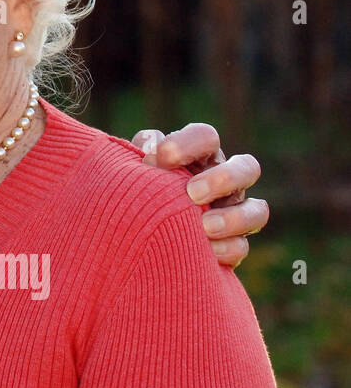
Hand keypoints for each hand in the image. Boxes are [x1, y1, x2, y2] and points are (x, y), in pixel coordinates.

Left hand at [131, 123, 267, 267]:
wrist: (131, 233)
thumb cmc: (136, 190)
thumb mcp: (133, 168)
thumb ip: (141, 152)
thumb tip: (151, 147)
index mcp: (199, 155)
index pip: (206, 136)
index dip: (187, 144)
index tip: (161, 158)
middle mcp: (223, 180)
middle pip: (247, 167)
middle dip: (223, 178)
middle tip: (192, 193)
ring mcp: (232, 212)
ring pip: (257, 210)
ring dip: (233, 217)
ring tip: (204, 226)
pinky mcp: (231, 244)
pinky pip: (242, 246)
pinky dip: (227, 248)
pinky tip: (207, 251)